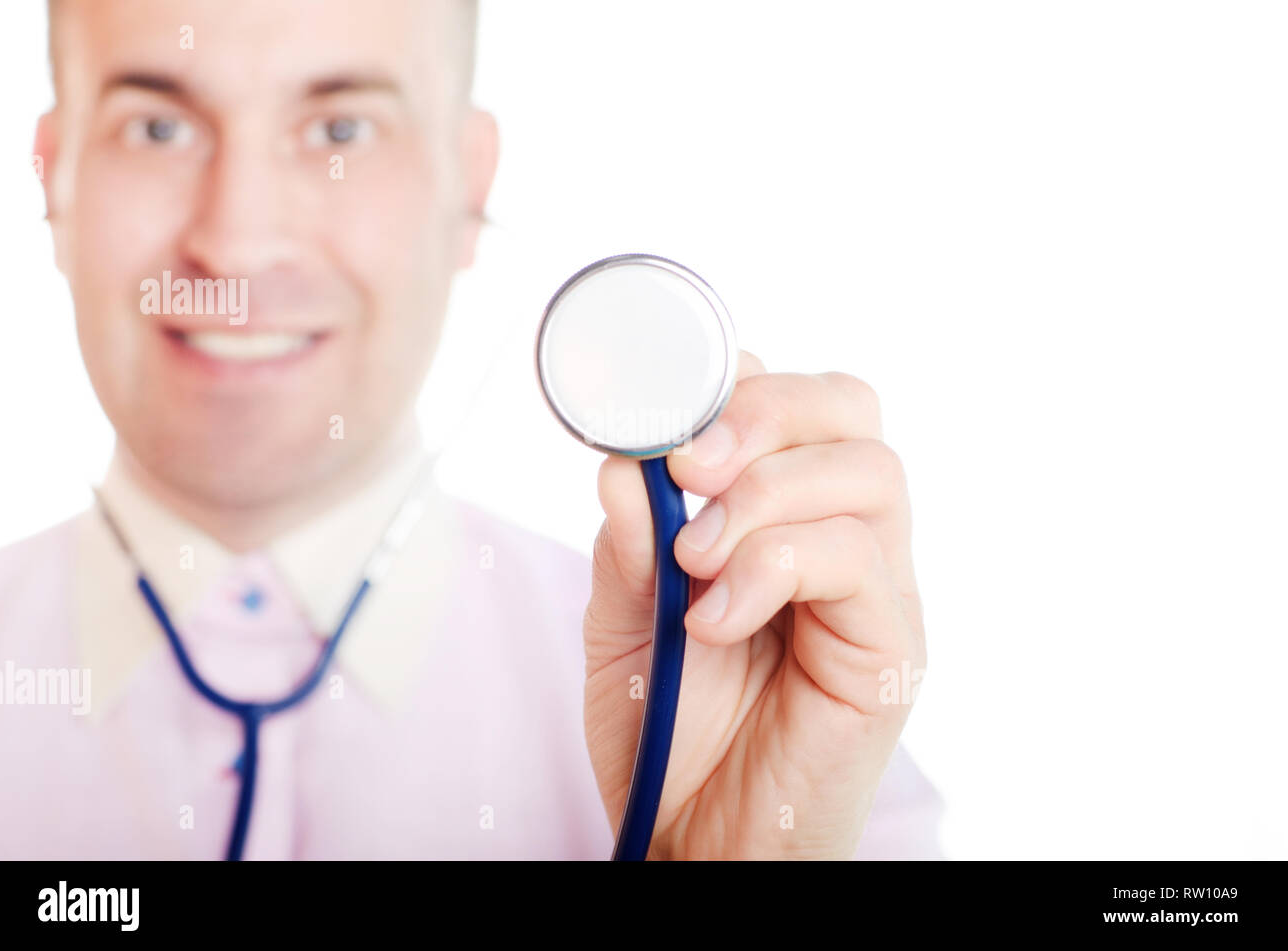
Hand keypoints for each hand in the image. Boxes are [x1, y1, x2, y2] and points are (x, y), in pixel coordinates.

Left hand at [583, 351, 925, 858]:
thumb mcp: (623, 623)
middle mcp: (847, 539)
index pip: (799, 401)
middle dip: (763, 413)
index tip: (666, 420)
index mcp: (789, 517)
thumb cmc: (671, 732)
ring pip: (868, 471)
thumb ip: (628, 544)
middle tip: (690, 465)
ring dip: (763, 496)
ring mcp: (879, 590)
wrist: (699, 843)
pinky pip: (855, 558)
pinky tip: (714, 619)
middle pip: (854, 408)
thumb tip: (622, 464)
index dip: (739, 385)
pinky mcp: (892, 645)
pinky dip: (770, 568)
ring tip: (695, 560)